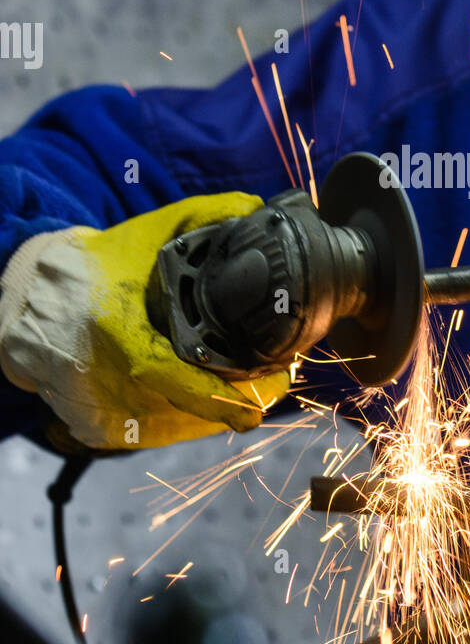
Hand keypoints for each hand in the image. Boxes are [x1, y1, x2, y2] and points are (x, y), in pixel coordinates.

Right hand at [0, 194, 289, 451]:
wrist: (28, 303)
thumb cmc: (92, 268)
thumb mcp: (146, 234)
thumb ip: (203, 216)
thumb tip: (255, 208)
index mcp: (119, 337)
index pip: (178, 383)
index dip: (222, 402)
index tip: (258, 408)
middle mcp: (106, 383)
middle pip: (188, 414)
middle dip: (234, 404)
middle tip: (268, 387)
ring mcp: (98, 413)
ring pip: (175, 431)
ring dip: (211, 417)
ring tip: (240, 392)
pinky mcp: (94, 431)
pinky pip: (153, 435)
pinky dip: (180, 422)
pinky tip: (198, 402)